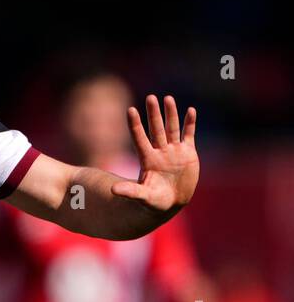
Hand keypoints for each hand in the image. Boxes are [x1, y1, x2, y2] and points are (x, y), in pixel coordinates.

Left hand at [112, 95, 198, 210]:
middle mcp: (160, 152)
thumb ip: (130, 192)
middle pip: (156, 129)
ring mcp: (174, 151)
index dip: (135, 125)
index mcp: (148, 160)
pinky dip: (190, 123)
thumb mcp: (142, 197)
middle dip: (154, 114)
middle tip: (151, 97)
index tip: (130, 110)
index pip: (139, 138)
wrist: (172, 204)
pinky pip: (188, 135)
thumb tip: (112, 191)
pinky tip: (191, 110)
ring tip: (167, 98)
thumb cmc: (154, 202)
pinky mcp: (188, 153)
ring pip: (172, 128)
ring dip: (171, 114)